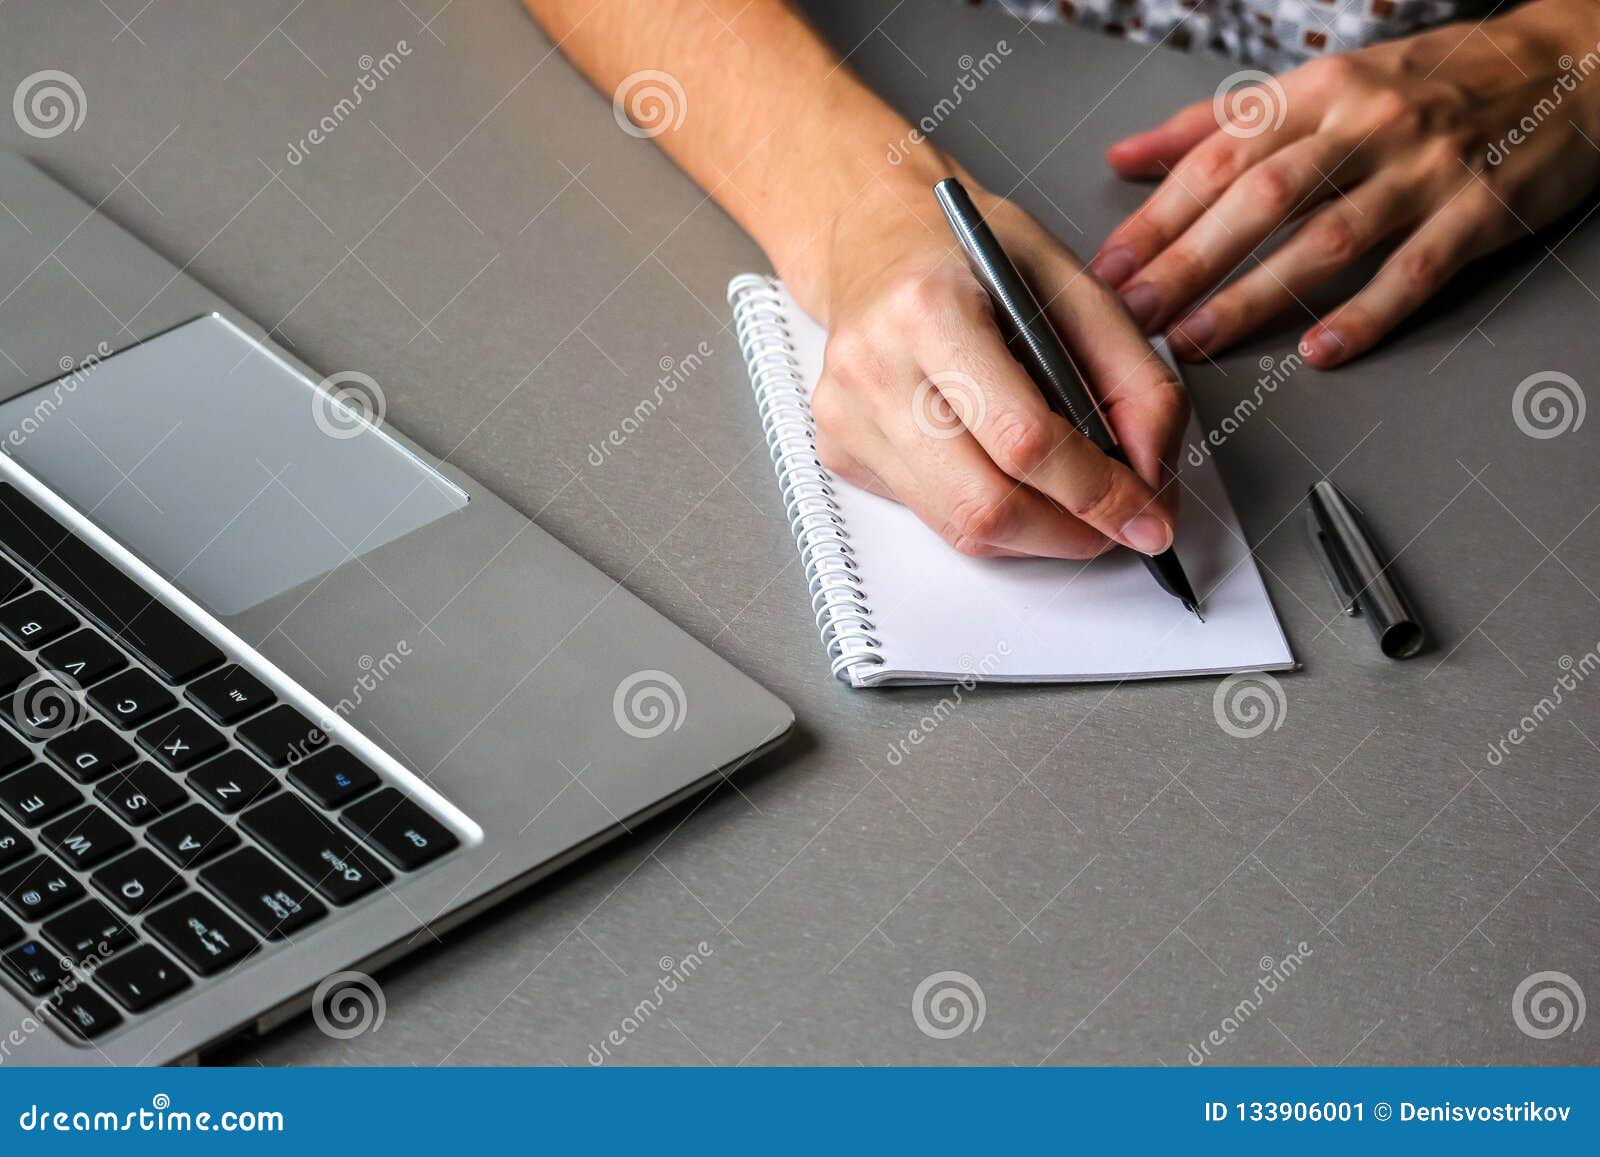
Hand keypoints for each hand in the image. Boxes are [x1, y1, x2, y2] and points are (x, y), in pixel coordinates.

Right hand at [808, 169, 1187, 558]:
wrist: (877, 240)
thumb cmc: (973, 257)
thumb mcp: (1073, 284)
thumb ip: (1132, 375)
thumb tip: (1153, 476)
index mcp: (929, 309)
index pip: (1023, 439)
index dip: (1097, 492)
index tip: (1147, 516)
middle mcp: (872, 366)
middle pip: (985, 504)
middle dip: (1069, 533)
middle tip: (1117, 527)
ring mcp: (845, 414)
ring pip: (958, 526)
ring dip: (1036, 536)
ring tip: (1075, 509)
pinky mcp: (838, 448)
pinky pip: (931, 516)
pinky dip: (988, 516)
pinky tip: (1006, 475)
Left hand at [1091, 0, 1599, 367]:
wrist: (1571, 64)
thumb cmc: (1430, 82)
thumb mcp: (1324, 85)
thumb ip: (1220, 123)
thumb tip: (1127, 156)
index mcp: (1321, 93)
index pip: (1220, 156)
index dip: (1158, 216)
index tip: (1109, 265)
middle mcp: (1368, 126)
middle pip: (1261, 199)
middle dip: (1187, 260)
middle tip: (1134, 311)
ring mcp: (1425, 171)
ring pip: (1326, 239)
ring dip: (1252, 296)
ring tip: (1194, 340)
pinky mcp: (1479, 214)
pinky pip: (1413, 274)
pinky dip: (1365, 316)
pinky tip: (1318, 352)